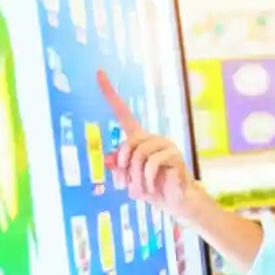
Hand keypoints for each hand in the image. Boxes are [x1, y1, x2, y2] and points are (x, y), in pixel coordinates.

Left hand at [98, 70, 197, 217]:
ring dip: (136, 177)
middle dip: (125, 167)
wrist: (176, 202)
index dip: (109, 92)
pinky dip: (146, 179)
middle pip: (128, 144)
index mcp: (139, 139)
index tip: (98, 72)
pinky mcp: (174, 155)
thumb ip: (119, 169)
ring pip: (139, 155)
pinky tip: (152, 187)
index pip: (122, 112)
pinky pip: (152, 163)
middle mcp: (152, 137)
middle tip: (129, 183)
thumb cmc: (152, 189)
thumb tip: (110, 159)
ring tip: (141, 188)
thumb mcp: (129, 180)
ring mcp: (165, 145)